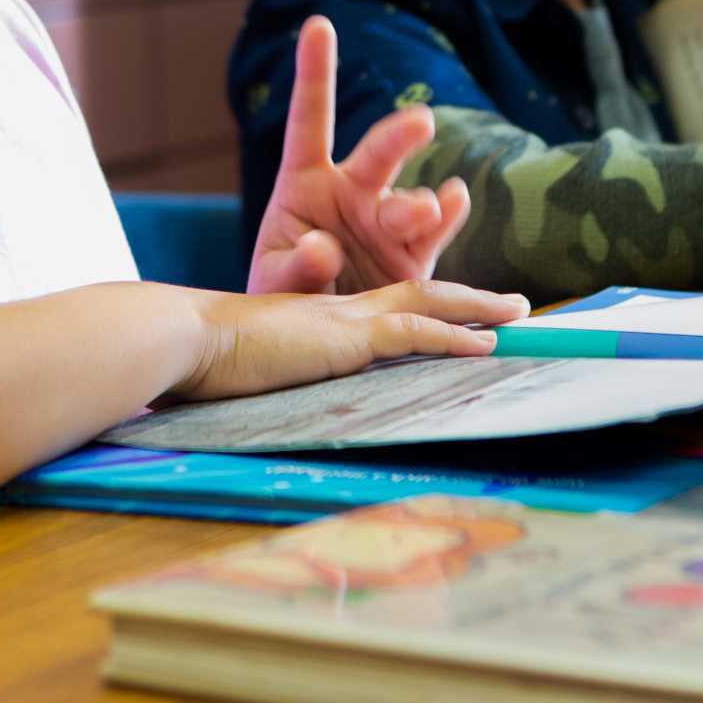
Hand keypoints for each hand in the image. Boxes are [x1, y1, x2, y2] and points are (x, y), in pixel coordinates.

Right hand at [173, 279, 530, 401]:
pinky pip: (415, 331)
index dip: (425, 313)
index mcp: (319, 320)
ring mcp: (345, 319)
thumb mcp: (251, 373)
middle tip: (512, 308)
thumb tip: (270, 407)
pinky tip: (487, 345)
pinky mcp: (348, 337)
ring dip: (477, 309)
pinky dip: (455, 337)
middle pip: (418, 295)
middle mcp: (339, 310)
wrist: (185, 339)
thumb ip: (273, 382)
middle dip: (469, 300)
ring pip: (428, 303)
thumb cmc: (202, 363)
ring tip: (517, 315)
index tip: (455, 323)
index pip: (385, 312)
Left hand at [247, 16, 473, 294]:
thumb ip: (293, 268)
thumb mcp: (273, 285)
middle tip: (420, 123)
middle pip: (377, 154)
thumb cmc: (283, 296)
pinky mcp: (416, 257)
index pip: (310, 121)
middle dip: (399, 136)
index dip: (315, 73)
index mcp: (303, 184)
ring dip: (417, 204)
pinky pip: (437, 231)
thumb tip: (322, 248)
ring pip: (410, 201)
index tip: (318, 24)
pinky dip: (448, 217)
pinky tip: (453, 201)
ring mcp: (387, 222)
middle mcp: (352, 192)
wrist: (317, 341)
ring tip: (420, 210)